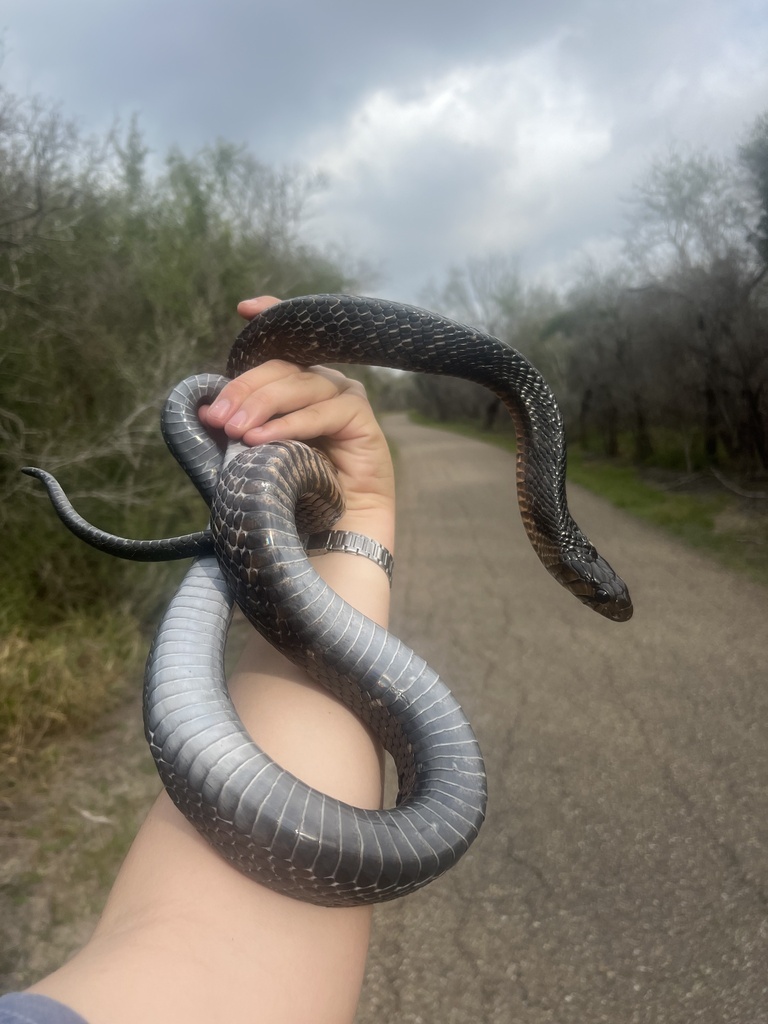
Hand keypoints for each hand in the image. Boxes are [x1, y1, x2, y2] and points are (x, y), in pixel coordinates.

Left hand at [199, 296, 394, 538]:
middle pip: (281, 368)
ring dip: (263, 407)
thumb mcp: (255, 456)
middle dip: (245, 390)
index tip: (244, 309)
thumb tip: (205, 410)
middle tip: (220, 419)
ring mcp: (343, 397)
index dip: (269, 316)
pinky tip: (265, 439)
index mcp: (295, 386)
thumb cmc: (293, 494)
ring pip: (299, 385)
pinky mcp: (361, 418)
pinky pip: (323, 411)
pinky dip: (292, 425)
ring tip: (237, 432)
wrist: (331, 534)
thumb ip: (237, 429)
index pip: (283, 344)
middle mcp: (321, 385)